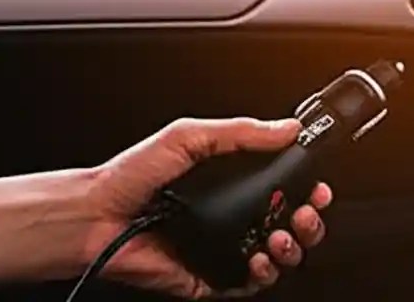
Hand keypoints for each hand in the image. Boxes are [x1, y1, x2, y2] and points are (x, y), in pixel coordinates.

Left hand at [85, 117, 332, 297]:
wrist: (96, 215)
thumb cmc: (131, 175)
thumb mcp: (189, 137)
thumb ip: (239, 133)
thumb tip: (285, 128)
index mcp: (231, 182)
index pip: (284, 187)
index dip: (307, 188)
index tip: (318, 185)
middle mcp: (231, 216)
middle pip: (291, 224)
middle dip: (308, 222)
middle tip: (306, 212)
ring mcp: (223, 249)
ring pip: (278, 257)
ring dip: (290, 248)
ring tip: (281, 237)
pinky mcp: (210, 278)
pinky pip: (248, 284)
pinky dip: (262, 275)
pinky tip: (259, 259)